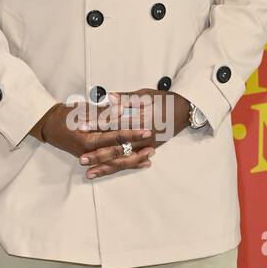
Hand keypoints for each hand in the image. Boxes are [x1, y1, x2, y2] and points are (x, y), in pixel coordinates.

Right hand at [32, 100, 155, 178]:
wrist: (49, 125)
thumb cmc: (65, 115)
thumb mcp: (83, 111)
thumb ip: (103, 113)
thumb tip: (121, 108)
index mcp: (88, 139)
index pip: (114, 137)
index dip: (131, 133)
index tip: (146, 130)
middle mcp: (91, 152)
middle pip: (118, 154)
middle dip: (136, 150)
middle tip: (152, 146)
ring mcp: (92, 157)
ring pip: (116, 162)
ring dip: (134, 160)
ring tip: (150, 157)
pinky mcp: (93, 157)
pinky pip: (112, 164)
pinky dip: (126, 163)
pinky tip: (140, 163)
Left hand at [75, 90, 189, 177]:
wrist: (185, 110)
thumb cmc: (164, 99)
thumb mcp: (145, 95)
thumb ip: (126, 98)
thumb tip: (110, 97)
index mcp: (141, 118)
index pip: (114, 123)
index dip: (97, 125)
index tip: (81, 128)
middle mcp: (144, 135)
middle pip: (117, 146)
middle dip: (98, 154)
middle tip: (81, 158)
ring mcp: (147, 145)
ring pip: (123, 159)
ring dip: (106, 166)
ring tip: (89, 172)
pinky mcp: (150, 149)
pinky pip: (132, 161)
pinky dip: (118, 167)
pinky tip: (106, 172)